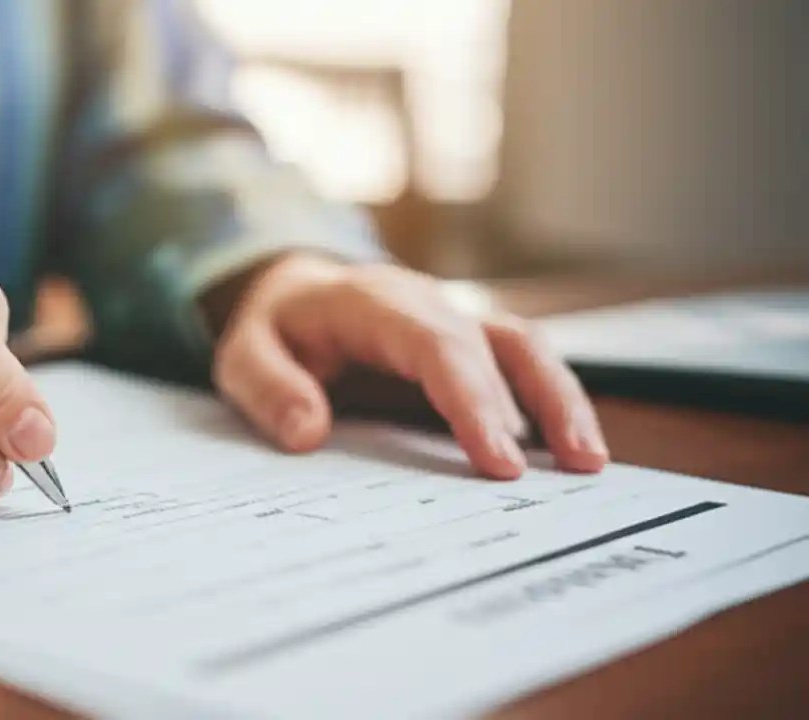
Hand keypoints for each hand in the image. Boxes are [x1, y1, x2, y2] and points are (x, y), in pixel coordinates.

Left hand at [210, 255, 607, 477]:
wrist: (294, 296)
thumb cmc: (275, 331)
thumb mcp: (243, 356)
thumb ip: (268, 389)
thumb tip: (306, 433)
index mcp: (372, 302)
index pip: (436, 344)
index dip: (472, 398)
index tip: (497, 459)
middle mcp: (426, 304)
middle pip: (497, 344)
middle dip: (537, 405)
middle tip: (567, 471)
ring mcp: (453, 322)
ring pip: (524, 347)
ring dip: (562, 401)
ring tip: (590, 463)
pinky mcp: (468, 348)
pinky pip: (519, 367)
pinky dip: (549, 405)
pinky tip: (567, 455)